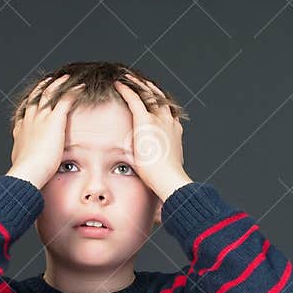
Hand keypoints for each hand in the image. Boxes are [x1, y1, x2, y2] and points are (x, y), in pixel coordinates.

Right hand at [7, 74, 84, 187]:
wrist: (28, 171)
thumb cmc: (27, 173)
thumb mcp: (22, 164)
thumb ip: (26, 161)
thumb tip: (27, 168)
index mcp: (21, 131)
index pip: (24, 111)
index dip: (30, 103)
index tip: (33, 98)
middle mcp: (29, 120)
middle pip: (35, 98)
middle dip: (42, 88)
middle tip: (48, 81)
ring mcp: (41, 118)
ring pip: (49, 94)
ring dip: (58, 84)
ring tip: (65, 78)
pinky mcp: (54, 120)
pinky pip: (66, 99)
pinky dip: (73, 91)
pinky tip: (80, 87)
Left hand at [113, 77, 192, 200]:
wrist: (170, 181)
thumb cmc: (168, 185)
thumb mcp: (164, 180)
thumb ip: (159, 187)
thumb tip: (158, 216)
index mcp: (174, 132)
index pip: (167, 112)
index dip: (159, 104)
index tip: (152, 99)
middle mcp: (169, 122)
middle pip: (159, 98)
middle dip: (148, 88)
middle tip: (138, 80)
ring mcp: (158, 120)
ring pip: (148, 93)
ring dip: (137, 83)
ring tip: (127, 76)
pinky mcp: (145, 121)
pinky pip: (135, 98)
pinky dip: (126, 88)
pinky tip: (118, 83)